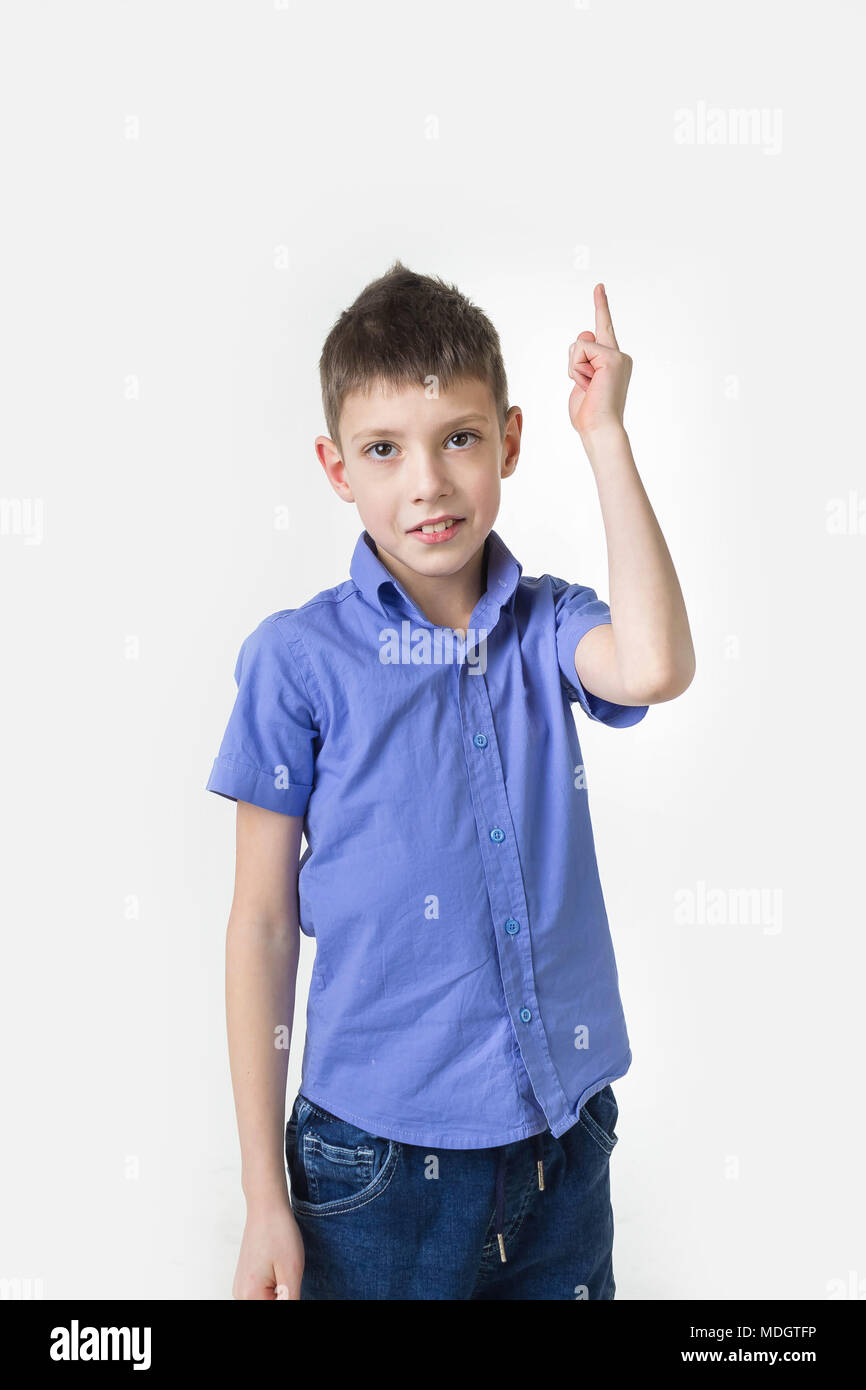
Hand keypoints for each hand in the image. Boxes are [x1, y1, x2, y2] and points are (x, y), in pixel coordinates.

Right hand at [232, 1196, 304, 1299]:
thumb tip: (292, 1309)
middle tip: (290, 1278)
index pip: (274, 1312)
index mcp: (250, 1296)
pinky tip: (281, 1273)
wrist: (266, 1206)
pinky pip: (260, 1295)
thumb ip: (290, 1301)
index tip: (291, 1286)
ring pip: (265, 1301)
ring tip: (286, 1274)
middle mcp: (240, 1295)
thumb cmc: (279, 1233)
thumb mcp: (292, 1271)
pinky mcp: (245, 1280)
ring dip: (280, 1296)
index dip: (290, 1300)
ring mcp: (241, 1288)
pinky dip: (273, 1291)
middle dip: (283, 1298)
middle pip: (267, 1306)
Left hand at [567, 283, 631, 437]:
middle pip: (582, 340)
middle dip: (575, 365)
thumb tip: (585, 335)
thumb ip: (582, 359)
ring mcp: (617, 356)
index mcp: (613, 362)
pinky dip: (578, 369)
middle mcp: (619, 356)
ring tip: (589, 387)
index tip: (599, 287)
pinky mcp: (612, 357)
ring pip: (579, 344)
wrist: (600, 428)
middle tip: (588, 388)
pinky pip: (581, 350)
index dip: (600, 306)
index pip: (603, 328)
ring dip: (575, 369)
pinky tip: (590, 384)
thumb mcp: (581, 382)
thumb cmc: (590, 413)